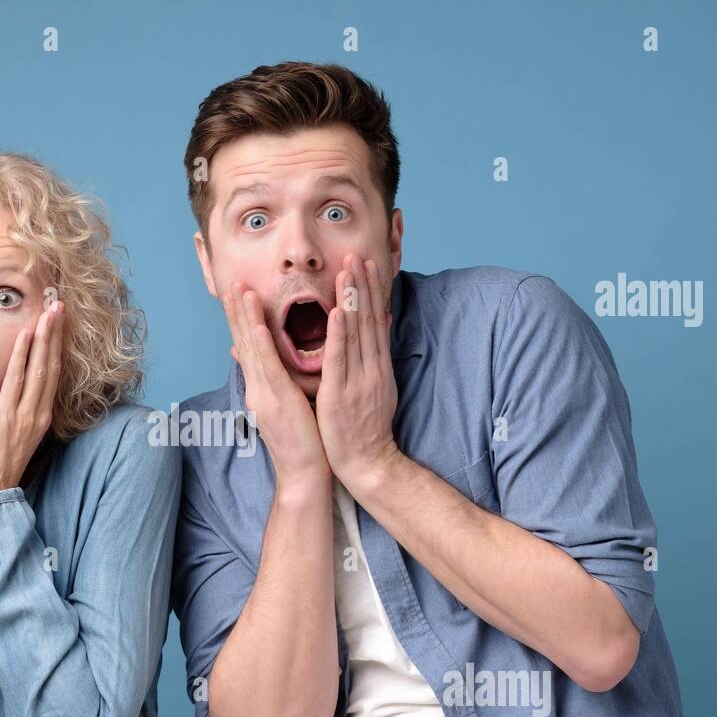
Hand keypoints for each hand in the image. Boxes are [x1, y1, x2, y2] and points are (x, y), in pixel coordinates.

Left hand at [0, 300, 63, 497]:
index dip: (54, 346)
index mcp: (38, 415)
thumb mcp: (13, 435)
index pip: (49, 373)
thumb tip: (13, 394)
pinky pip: (18, 381)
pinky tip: (27, 335)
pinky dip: (24, 356)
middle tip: (60, 304)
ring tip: (51, 311)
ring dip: (46, 337)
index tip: (56, 322)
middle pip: (51, 365)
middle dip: (56, 334)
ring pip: (40, 368)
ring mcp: (26, 413)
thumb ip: (16, 412)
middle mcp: (38, 411)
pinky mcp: (9, 416)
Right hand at [223, 280, 328, 490]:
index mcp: (261, 386)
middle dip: (237, 310)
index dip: (241, 317)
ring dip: (246, 317)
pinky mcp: (278, 401)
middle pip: (243, 341)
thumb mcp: (286, 405)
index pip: (248, 344)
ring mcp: (264, 393)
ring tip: (240, 290)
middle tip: (230, 280)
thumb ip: (277, 382)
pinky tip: (257, 325)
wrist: (303, 473)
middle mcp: (257, 386)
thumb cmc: (302, 440)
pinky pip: (268, 368)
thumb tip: (273, 366)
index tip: (237, 291)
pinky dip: (261, 345)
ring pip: (252, 348)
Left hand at [316, 254, 400, 496]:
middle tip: (358, 253)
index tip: (369, 264)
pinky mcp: (341, 393)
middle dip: (363, 285)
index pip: (376, 321)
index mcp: (378, 366)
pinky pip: (340, 359)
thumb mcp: (378, 389)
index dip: (372, 291)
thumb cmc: (366, 430)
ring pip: (355, 332)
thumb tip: (380, 328)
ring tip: (348, 269)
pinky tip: (336, 311)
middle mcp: (371, 368)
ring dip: (351, 299)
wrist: (369, 463)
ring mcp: (358, 379)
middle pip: (368, 319)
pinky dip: (339, 334)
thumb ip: (377, 358)